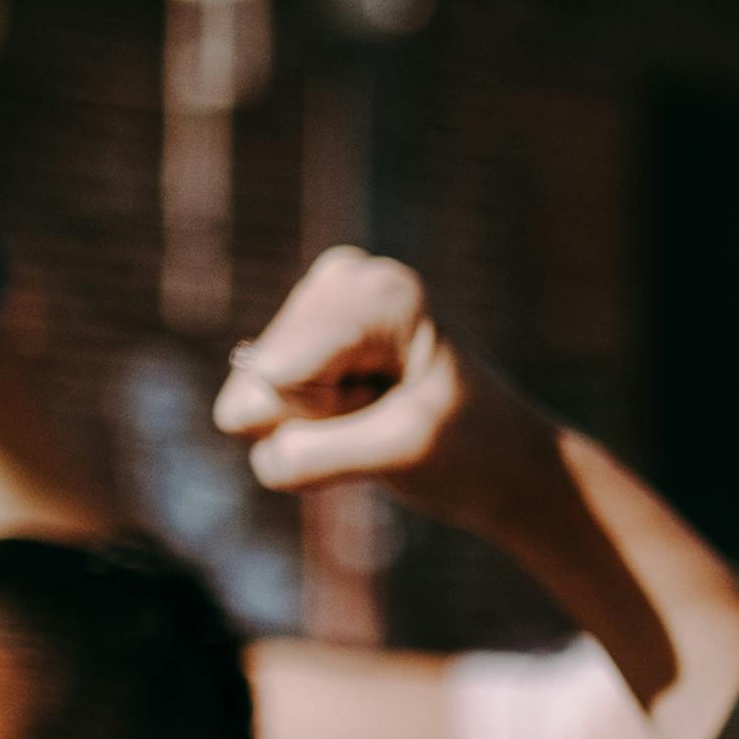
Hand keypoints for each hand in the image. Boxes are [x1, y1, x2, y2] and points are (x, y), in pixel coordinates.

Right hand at [215, 249, 563, 539]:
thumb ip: (313, 450)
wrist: (504, 458)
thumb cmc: (472, 449)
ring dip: (319, 426)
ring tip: (381, 411)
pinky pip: (258, 412)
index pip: (285, 374)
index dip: (336, 412)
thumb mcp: (403, 453)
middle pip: (265, 385)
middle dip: (325, 419)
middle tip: (390, 411)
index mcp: (379, 292)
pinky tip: (362, 411)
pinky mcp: (297, 343)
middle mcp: (341, 280)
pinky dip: (310, 429)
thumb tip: (234, 422)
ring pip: (256, 403)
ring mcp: (317, 307)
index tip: (400, 403)